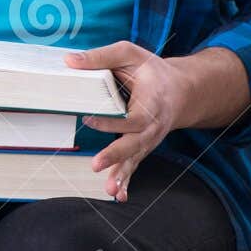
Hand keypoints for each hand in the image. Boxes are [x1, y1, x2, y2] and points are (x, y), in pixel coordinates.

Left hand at [66, 40, 191, 201]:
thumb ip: (101, 57)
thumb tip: (69, 60)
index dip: (112, 120)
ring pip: (135, 159)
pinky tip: (118, 195)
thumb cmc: (150, 70)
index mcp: (152, 101)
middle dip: (117, 155)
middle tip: (97, 164)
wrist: (181, 90)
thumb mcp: (129, 54)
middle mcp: (153, 125)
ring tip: (110, 190)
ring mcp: (148, 139)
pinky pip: (134, 165)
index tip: (88, 117)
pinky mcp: (142, 146)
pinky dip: (127, 181)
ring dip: (123, 175)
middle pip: (136, 143)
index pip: (133, 116)